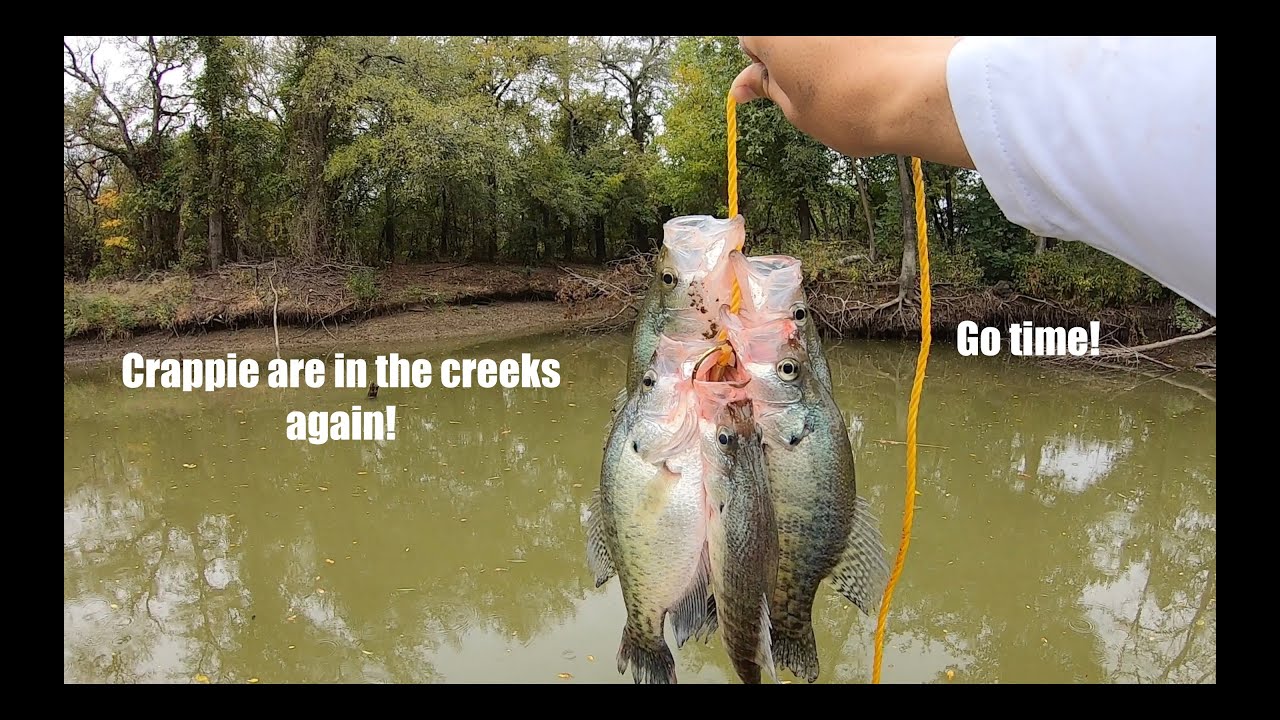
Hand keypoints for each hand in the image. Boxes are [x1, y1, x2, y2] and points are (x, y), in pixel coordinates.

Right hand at [731, 36, 973, 168]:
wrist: (916, 94)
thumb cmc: (851, 105)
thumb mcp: (796, 109)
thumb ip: (768, 89)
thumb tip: (744, 86)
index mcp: (773, 32)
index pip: (750, 41)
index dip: (762, 68)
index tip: (775, 86)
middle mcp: (804, 21)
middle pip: (789, 34)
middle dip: (794, 54)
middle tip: (812, 87)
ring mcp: (840, 24)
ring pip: (823, 36)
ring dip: (826, 49)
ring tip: (848, 80)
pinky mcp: (875, 25)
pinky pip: (856, 38)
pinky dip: (857, 45)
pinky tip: (870, 65)